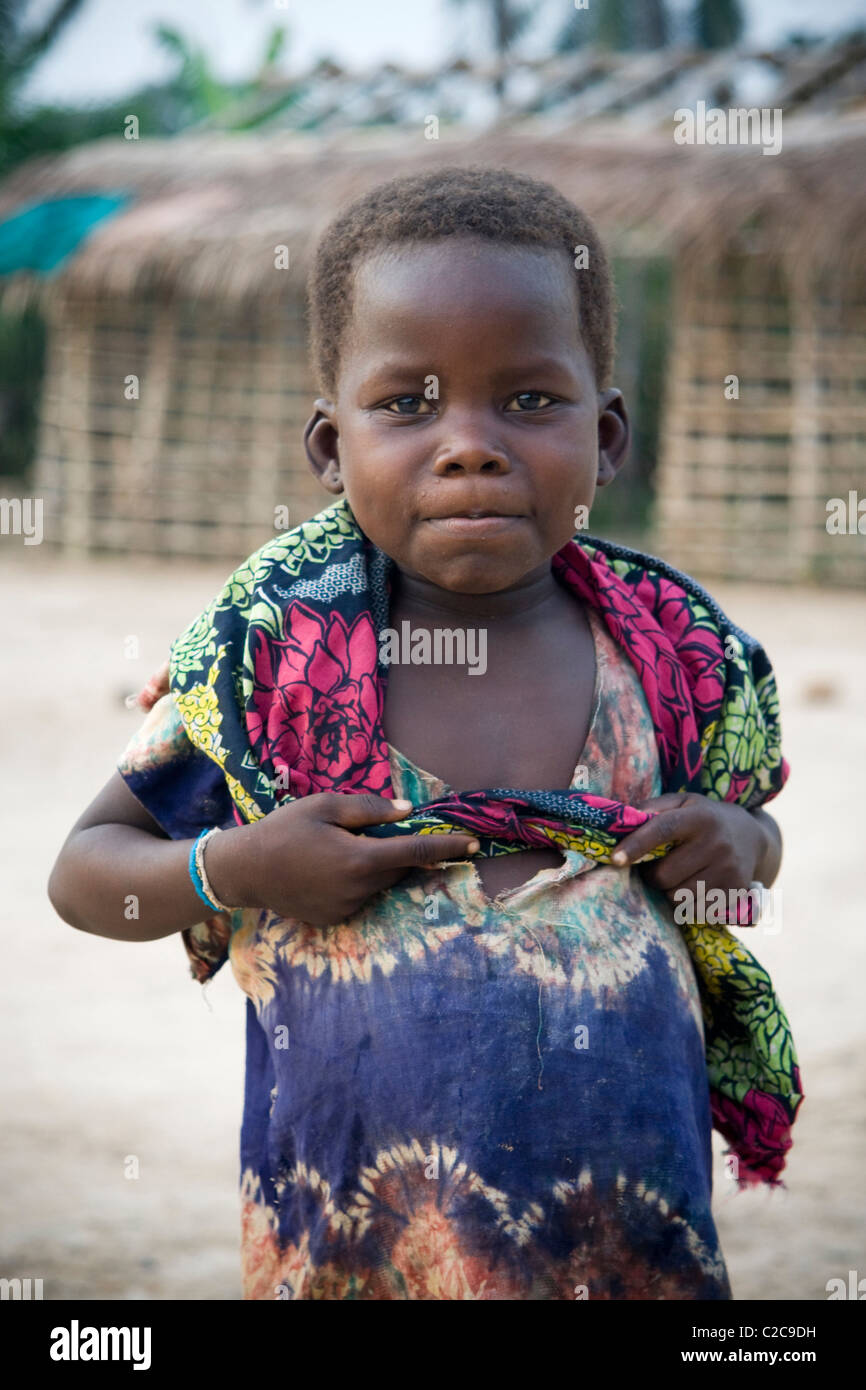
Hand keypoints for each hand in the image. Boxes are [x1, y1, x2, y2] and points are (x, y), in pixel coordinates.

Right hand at [206, 792, 479, 926]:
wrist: (245, 870)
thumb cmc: (284, 829)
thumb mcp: (326, 806)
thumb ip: (370, 809)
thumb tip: (409, 812)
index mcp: (360, 859)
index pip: (416, 852)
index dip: (448, 847)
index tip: (474, 843)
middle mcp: (359, 890)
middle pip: (399, 868)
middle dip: (404, 851)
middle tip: (386, 831)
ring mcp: (347, 909)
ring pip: (380, 883)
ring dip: (377, 865)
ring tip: (343, 847)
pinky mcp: (335, 920)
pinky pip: (361, 897)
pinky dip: (358, 881)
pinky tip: (328, 868)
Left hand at [610, 792, 774, 908]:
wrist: (751, 836)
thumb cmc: (704, 818)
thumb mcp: (682, 803)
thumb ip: (651, 808)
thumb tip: (619, 821)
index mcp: (700, 817)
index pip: (663, 829)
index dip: (636, 845)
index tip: (614, 859)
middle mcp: (717, 843)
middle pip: (664, 876)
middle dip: (654, 875)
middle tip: (661, 866)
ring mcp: (729, 870)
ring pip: (678, 898)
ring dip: (671, 891)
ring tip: (681, 876)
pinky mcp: (736, 892)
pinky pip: (696, 911)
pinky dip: (689, 904)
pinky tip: (698, 887)